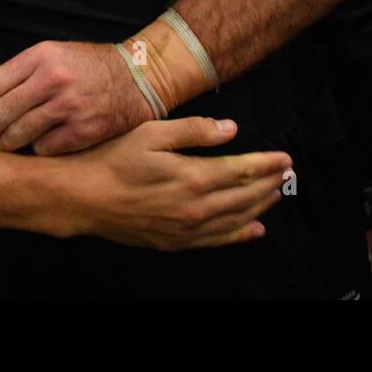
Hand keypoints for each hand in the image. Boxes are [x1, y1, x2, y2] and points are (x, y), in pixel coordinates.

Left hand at [0, 40, 151, 154]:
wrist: (139, 77)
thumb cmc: (92, 67)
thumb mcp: (57, 53)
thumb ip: (25, 71)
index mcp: (42, 56)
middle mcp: (53, 79)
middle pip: (2, 113)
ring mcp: (68, 106)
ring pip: (19, 134)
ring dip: (5, 145)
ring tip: (2, 148)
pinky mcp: (83, 130)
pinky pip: (44, 148)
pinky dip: (36, 150)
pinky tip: (36, 147)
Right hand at [65, 117, 289, 250]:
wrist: (83, 197)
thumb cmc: (114, 159)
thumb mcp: (152, 133)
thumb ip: (194, 130)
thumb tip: (231, 129)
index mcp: (192, 177)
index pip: (242, 170)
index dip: (267, 163)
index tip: (286, 157)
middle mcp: (195, 207)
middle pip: (244, 196)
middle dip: (270, 183)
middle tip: (288, 173)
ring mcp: (186, 229)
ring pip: (235, 219)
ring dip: (260, 206)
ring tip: (277, 194)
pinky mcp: (174, 242)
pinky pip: (217, 241)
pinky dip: (239, 234)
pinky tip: (254, 229)